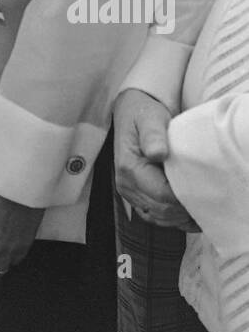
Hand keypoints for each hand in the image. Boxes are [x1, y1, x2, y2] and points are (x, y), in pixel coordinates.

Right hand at [113, 87, 199, 230]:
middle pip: (162, 210)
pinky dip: (173, 217)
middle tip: (207, 197)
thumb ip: (153, 135)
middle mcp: (125, 184)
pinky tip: (188, 209)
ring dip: (181, 215)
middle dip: (185, 207)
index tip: (203, 188)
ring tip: (200, 204)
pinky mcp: (135, 196)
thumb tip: (157, 152)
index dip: (185, 197)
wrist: (131, 114)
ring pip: (160, 217)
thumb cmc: (143, 114)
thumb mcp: (150, 118)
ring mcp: (129, 192)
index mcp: (129, 168)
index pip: (162, 196)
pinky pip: (155, 216)